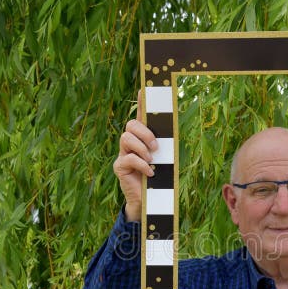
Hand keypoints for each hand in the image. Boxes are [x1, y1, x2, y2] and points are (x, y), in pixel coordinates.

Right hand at [113, 90, 158, 221]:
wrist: (147, 200)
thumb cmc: (156, 178)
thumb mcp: (162, 160)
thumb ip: (162, 148)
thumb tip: (168, 139)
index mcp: (142, 139)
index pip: (141, 117)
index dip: (141, 102)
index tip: (144, 89)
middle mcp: (130, 143)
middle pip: (130, 124)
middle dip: (144, 133)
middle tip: (156, 147)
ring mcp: (123, 154)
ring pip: (126, 138)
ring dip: (142, 148)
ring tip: (152, 161)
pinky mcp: (119, 166)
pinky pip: (128, 158)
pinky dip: (142, 164)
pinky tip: (149, 173)